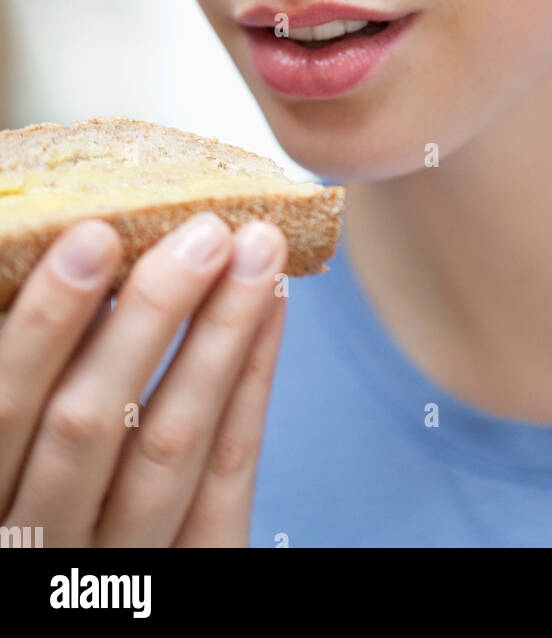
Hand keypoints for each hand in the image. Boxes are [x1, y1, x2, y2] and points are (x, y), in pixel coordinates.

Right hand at [0, 211, 287, 545]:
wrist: (90, 567)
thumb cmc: (41, 468)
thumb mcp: (18, 430)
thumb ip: (37, 370)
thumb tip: (71, 250)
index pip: (6, 408)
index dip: (46, 324)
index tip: (95, 234)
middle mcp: (36, 539)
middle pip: (88, 425)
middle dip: (150, 317)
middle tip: (203, 232)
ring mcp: (113, 563)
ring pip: (168, 446)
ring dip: (220, 336)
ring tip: (258, 248)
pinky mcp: (190, 570)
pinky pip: (225, 478)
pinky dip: (251, 381)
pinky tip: (273, 307)